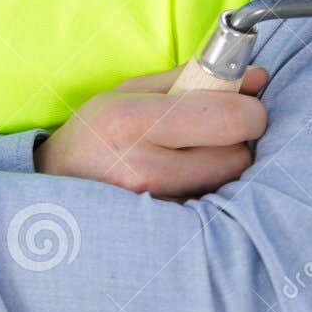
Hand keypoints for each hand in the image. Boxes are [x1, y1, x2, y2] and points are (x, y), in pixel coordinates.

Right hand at [34, 63, 268, 198]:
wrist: (53, 188)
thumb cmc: (95, 133)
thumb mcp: (130, 92)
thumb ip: (194, 78)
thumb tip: (258, 76)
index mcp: (132, 120)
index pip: (228, 119)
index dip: (249, 110)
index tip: (244, 105)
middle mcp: (143, 167)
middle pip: (237, 156)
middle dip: (236, 141)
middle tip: (214, 133)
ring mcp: (153, 208)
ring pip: (227, 184)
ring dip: (221, 169)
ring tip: (189, 159)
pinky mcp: (162, 235)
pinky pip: (210, 208)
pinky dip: (207, 194)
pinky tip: (180, 185)